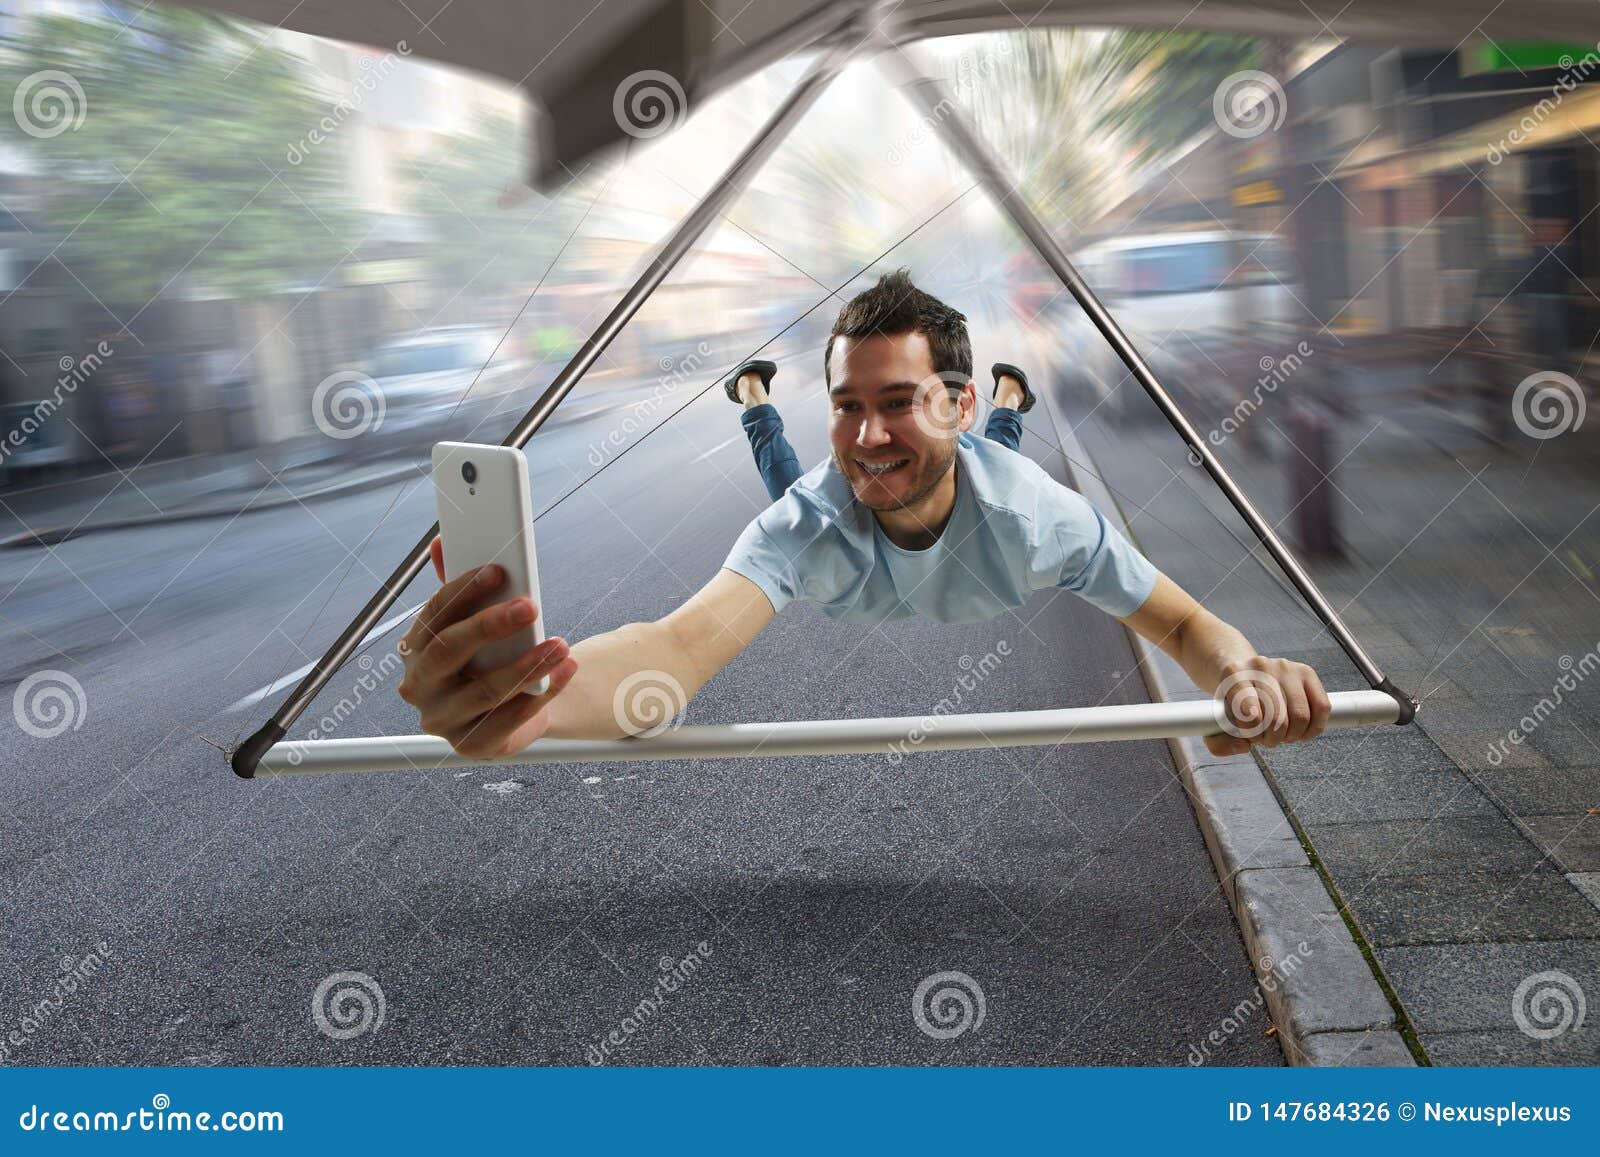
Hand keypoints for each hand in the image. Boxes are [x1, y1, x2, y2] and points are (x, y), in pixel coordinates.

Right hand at [397, 537, 578, 758]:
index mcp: (415, 648)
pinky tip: (564, 672)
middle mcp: (419, 684)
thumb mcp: (473, 625)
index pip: (434, 614)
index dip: (464, 590)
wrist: (504, 716)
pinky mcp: (471, 745)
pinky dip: (541, 695)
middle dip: (491, 625)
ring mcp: (441, 719)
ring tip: (560, 645)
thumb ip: (462, 588)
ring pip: (484, 690)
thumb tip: (443, 540)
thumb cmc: (486, 661)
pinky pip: (509, 720)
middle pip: (450, 650)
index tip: (499, 571)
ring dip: (527, 665)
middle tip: (530, 606)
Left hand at [1204, 655, 1330, 757]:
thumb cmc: (1232, 700)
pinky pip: (1322, 706)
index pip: (1247, 709)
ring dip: (1292, 736)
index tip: (1250, 735)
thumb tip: (1245, 747)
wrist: (1243, 671)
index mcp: (1233, 674)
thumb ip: (1219, 742)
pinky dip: (1314, 728)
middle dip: (1272, 739)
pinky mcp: (1307, 672)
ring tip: (1281, 735)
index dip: (1252, 731)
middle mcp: (1260, 666)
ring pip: (1300, 715)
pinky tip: (1301, 732)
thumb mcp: (1217, 720)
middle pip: (1276, 718)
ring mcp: (1286, 666)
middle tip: (1266, 739)